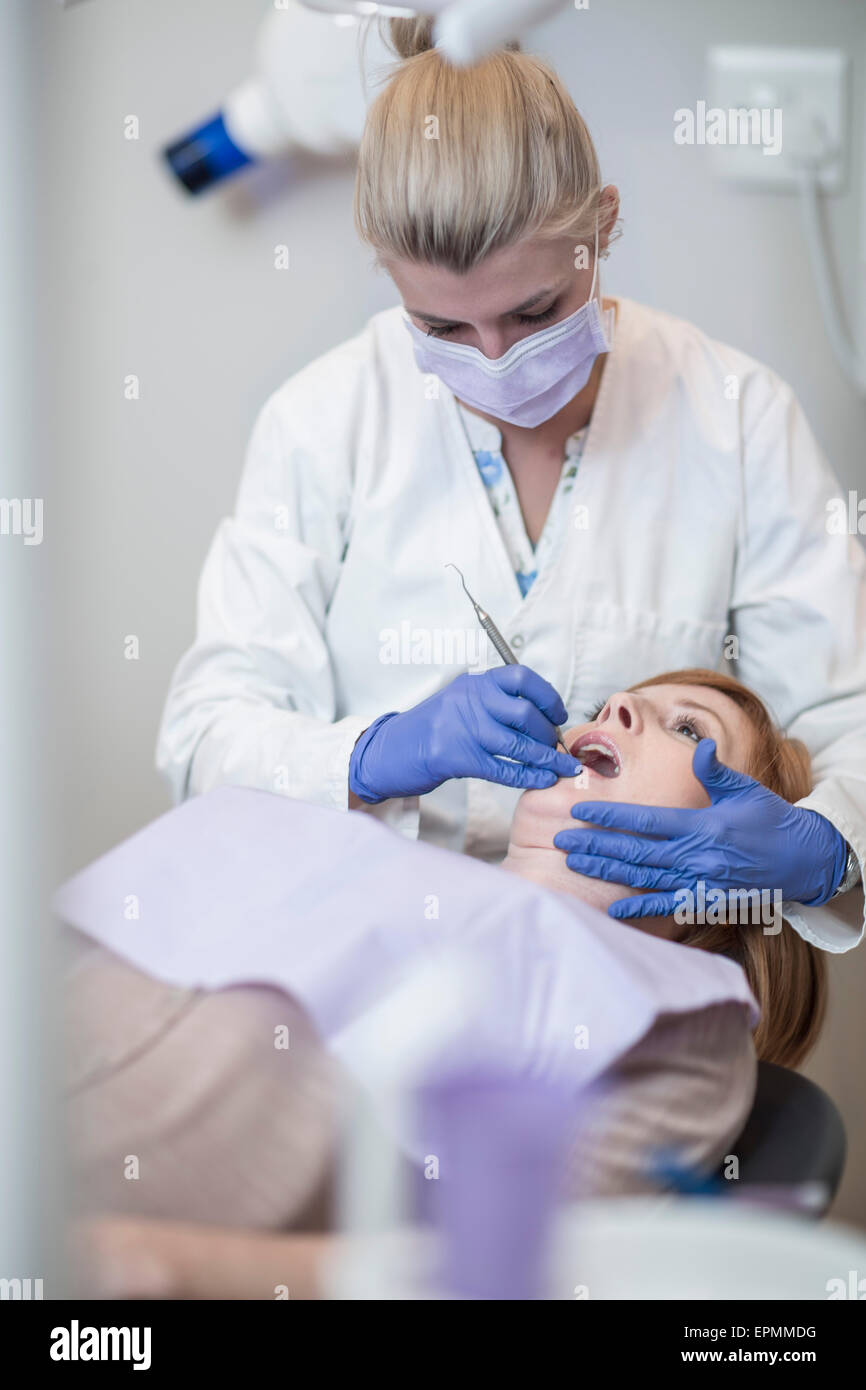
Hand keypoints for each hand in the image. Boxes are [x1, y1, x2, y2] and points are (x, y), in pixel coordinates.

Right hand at [349, 666, 579, 802]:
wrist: (389, 751)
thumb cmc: (431, 730)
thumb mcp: (460, 703)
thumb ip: (493, 703)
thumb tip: (540, 717)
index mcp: (473, 683)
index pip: (521, 677)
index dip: (548, 696)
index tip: (559, 715)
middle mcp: (469, 700)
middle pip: (525, 712)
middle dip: (548, 734)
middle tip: (556, 748)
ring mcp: (461, 728)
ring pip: (518, 744)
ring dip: (546, 759)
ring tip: (563, 769)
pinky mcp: (455, 757)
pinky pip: (502, 768)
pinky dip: (527, 777)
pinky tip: (542, 781)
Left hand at [552, 738, 847, 918]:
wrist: (804, 859)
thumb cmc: (771, 819)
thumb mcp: (744, 788)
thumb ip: (715, 770)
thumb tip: (700, 746)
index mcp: (701, 825)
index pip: (644, 819)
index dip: (609, 816)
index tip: (579, 811)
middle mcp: (697, 856)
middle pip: (634, 850)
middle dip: (595, 844)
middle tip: (559, 839)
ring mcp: (701, 882)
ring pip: (643, 877)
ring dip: (607, 870)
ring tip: (574, 863)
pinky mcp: (708, 901)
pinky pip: (668, 907)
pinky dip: (640, 908)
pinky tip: (613, 908)